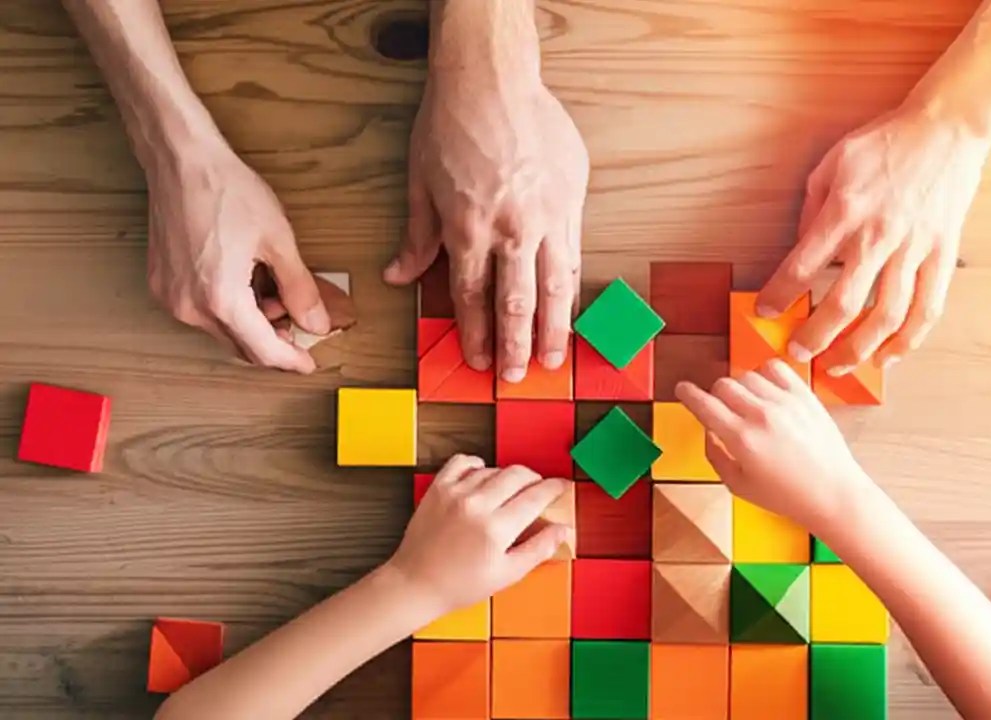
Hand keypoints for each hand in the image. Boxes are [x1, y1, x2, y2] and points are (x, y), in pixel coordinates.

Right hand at [147, 144, 328, 372]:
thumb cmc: (227, 192)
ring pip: (221, 330)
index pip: (263, 350)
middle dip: (272, 341)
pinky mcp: (161, 285)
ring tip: (272, 290)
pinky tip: (245, 283)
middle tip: (298, 320)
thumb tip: (318, 324)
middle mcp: (189, 307)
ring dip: (250, 323)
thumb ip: (300, 289)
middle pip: (240, 346)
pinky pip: (202, 313)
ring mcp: (171, 298)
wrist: (181, 162)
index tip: (307, 364)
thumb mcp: (278, 241)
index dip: (291, 360)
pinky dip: (228, 309)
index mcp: (221, 299)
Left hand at [385, 71, 588, 382]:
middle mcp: (511, 231)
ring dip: (553, 328)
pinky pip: (575, 253)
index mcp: (469, 229)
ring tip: (554, 357)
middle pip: (516, 303)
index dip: (475, 335)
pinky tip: (572, 306)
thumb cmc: (451, 122)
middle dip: (515, 346)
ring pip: (554, 286)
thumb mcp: (419, 181)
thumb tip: (399, 275)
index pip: (473, 297)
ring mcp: (547, 216)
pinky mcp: (572, 199)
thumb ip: (417, 236)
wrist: (492, 78)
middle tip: (518, 377)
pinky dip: (572, 286)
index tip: (477, 361)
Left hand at [386, 455, 570, 619]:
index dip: (555, 488)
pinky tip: (481, 476)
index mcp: (496, 529)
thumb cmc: (461, 585)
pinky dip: (476, 464)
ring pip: (494, 469)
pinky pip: (462, 462)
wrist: (415, 584)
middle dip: (535, 479)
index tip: (562, 486)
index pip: (536, 496)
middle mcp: (477, 505)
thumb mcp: (507, 575)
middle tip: (539, 489)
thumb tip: (563, 529)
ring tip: (509, 492)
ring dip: (507, 477)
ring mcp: (455, 493)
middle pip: (518, 475)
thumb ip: (538, 549)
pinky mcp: (437, 489)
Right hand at [676, 360, 871, 533]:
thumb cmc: (787, 496)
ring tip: (747, 404)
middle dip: (714, 395)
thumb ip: (715, 455)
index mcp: (742, 439)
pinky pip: (776, 368)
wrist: (833, 493)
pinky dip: (765, 374)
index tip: (683, 389)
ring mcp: (785, 402)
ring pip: (747, 375)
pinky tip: (766, 391)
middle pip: (723, 385)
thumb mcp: (739, 485)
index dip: (688, 394)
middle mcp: (762, 415)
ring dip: (740, 386)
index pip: (704, 404)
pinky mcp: (805, 396)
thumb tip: (708, 430)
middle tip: (720, 408)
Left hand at [757, 105, 988, 372]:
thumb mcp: (832, 164)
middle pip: (843, 304)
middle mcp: (879, 236)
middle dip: (814, 336)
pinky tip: (887, 357)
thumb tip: (803, 250)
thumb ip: (813, 211)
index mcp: (845, 211)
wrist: (945, 130)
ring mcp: (914, 250)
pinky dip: (907, 341)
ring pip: (885, 316)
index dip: (779, 295)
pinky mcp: (941, 256)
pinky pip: (926, 309)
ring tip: (836, 364)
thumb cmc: (885, 144)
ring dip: (858, 350)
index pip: (803, 266)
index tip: (765, 311)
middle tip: (797, 351)